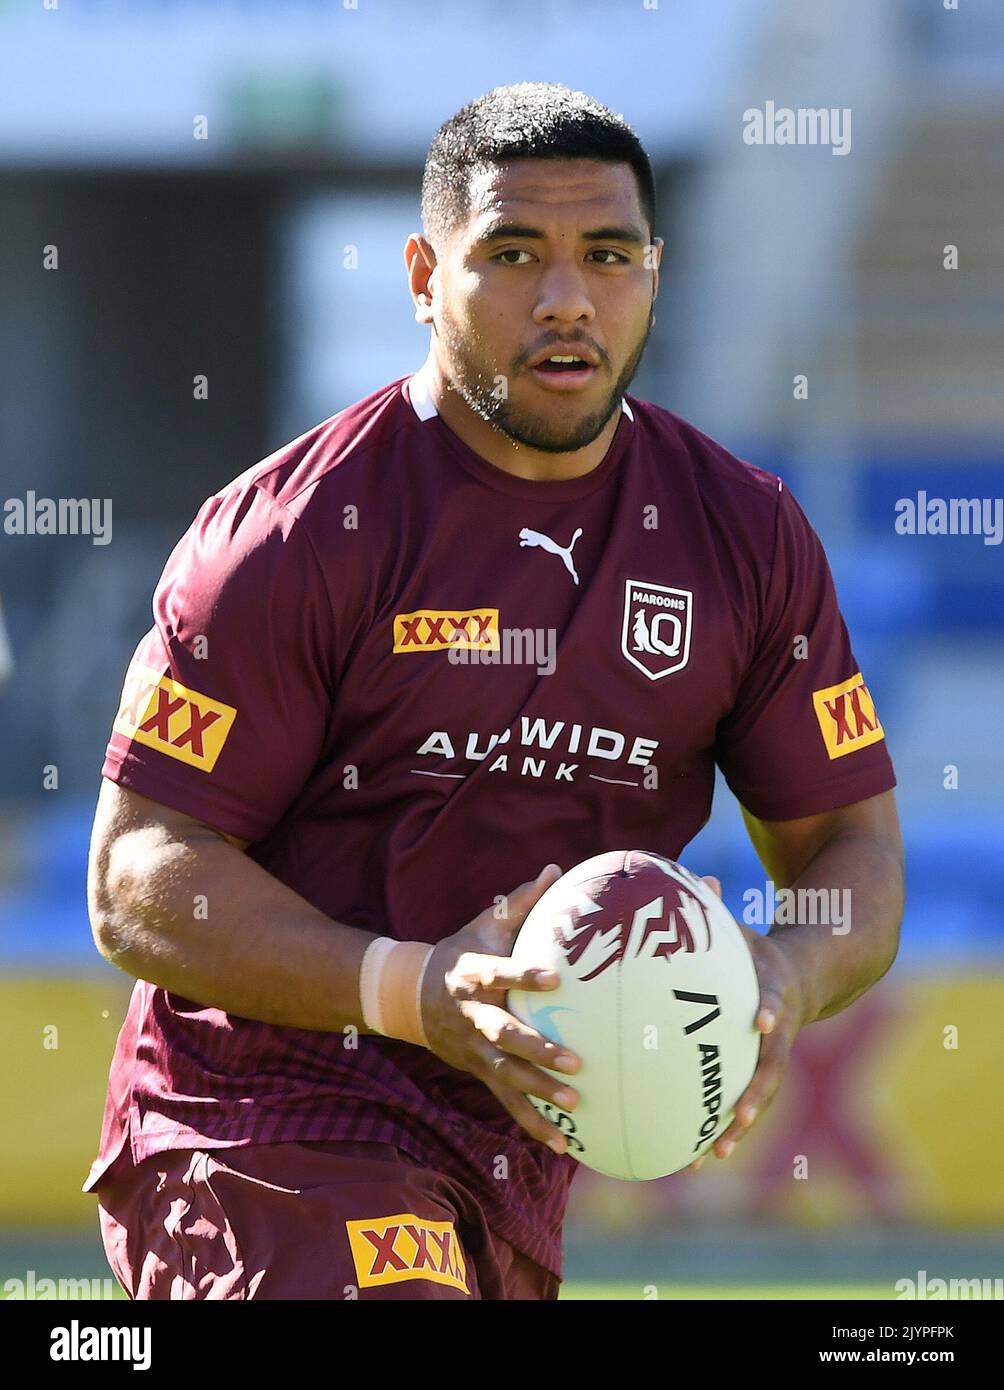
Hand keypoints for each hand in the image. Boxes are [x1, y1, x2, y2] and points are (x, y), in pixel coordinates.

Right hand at [420, 864, 581, 1153]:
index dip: (524, 976)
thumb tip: (556, 869)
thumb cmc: (462, 953)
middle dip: (537, 1050)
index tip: (554, 978)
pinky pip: (508, 1102)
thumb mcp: (484, 924)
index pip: (500, 974)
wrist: (412, 995)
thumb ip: (521, 902)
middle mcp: (474, 1016)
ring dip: (539, 1092)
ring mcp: (475, 1050)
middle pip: (504, 1036)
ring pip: (507, 1076)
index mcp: (474, 976)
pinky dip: (534, 1125)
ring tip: (575, 1103)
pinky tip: (565, 1145)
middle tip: (576, 1060)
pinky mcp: (480, 1073)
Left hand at [689, 876, 810, 1168]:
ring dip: (739, 1127)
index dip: (772, 1010)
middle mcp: (779, 1031)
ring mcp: (773, 1056)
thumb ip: (716, 911)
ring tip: (710, 1154)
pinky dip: (724, 1129)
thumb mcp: (743, 931)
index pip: (777, 1001)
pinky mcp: (762, 1071)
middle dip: (756, 1093)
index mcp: (775, 993)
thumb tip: (691, 875)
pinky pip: (744, 1104)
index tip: (764, 1021)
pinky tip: (696, 1155)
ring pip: (760, 1097)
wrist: (807, 977)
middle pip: (772, 1067)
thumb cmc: (759, 952)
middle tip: (737, 1117)